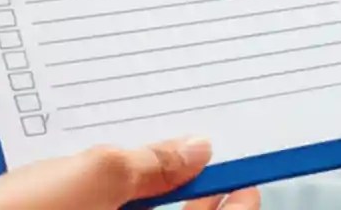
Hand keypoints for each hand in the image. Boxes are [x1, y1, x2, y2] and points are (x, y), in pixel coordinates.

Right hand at [0, 137, 259, 209]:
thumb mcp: (92, 176)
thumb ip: (151, 163)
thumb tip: (195, 149)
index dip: (240, 193)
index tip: (248, 168)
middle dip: (192, 176)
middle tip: (198, 138)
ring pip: (139, 208)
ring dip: (148, 177)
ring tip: (148, 137)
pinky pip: (103, 208)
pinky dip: (111, 188)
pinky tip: (100, 157)